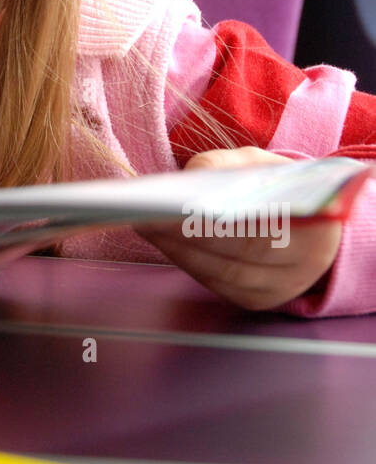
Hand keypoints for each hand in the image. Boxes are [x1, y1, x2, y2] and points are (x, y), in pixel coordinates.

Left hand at [135, 147, 340, 309]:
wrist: (311, 221)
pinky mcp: (257, 300)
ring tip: (145, 225)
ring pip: (224, 274)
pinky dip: (187, 263)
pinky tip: (163, 242)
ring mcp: (280, 289)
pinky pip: (218, 284)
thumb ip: (228, 164)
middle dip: (188, 236)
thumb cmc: (281, 187)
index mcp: (318, 229)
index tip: (177, 207)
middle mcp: (303, 268)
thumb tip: (190, 176)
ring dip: (179, 250)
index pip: (262, 231)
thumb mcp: (261, 164)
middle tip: (147, 216)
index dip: (217, 222)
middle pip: (238, 255)